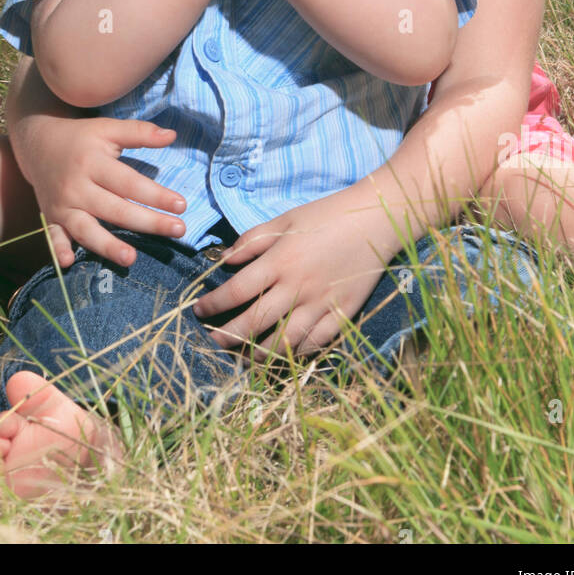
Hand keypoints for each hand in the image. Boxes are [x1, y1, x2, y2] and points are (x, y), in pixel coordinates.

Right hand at [21, 115, 186, 268]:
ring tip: (131, 259)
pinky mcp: (51, 219)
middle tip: (178, 231)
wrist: (38, 143)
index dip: (156, 195)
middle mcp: (77, 187)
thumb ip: (139, 132)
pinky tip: (68, 263)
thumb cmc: (81, 138)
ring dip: (107, 245)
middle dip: (147, 222)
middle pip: (115, 209)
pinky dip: (59, 250)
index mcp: (93, 163)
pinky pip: (54, 237)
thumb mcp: (107, 128)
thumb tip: (171, 135)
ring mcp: (63, 205)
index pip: (129, 183)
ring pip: (86, 229)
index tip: (181, 206)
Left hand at [191, 191, 389, 359]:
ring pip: (284, 342)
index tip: (198, 311)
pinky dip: (297, 354)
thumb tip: (224, 259)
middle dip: (228, 337)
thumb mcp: (285, 220)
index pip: (236, 291)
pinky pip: (316, 343)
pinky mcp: (343, 314)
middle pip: (255, 323)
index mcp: (280, 261)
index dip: (212, 305)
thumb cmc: (326, 216)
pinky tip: (284, 356)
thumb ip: (252, 240)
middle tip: (213, 342)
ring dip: (258, 355)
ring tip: (244, 358)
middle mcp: (298, 287)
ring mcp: (322, 304)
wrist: (375, 220)